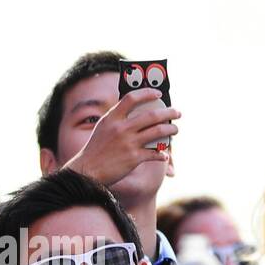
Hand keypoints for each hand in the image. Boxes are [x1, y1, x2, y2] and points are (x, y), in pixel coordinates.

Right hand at [60, 88, 178, 186]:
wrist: (87, 171)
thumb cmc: (95, 149)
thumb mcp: (102, 128)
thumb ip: (117, 118)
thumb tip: (136, 111)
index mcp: (112, 118)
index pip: (132, 98)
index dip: (147, 93)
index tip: (159, 93)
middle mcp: (121, 128)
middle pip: (151, 115)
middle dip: (168, 112)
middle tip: (177, 112)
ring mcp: (128, 143)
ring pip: (158, 132)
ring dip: (171, 130)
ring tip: (175, 130)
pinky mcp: (133, 158)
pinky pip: (155, 153)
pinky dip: (163, 154)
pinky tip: (165, 155)